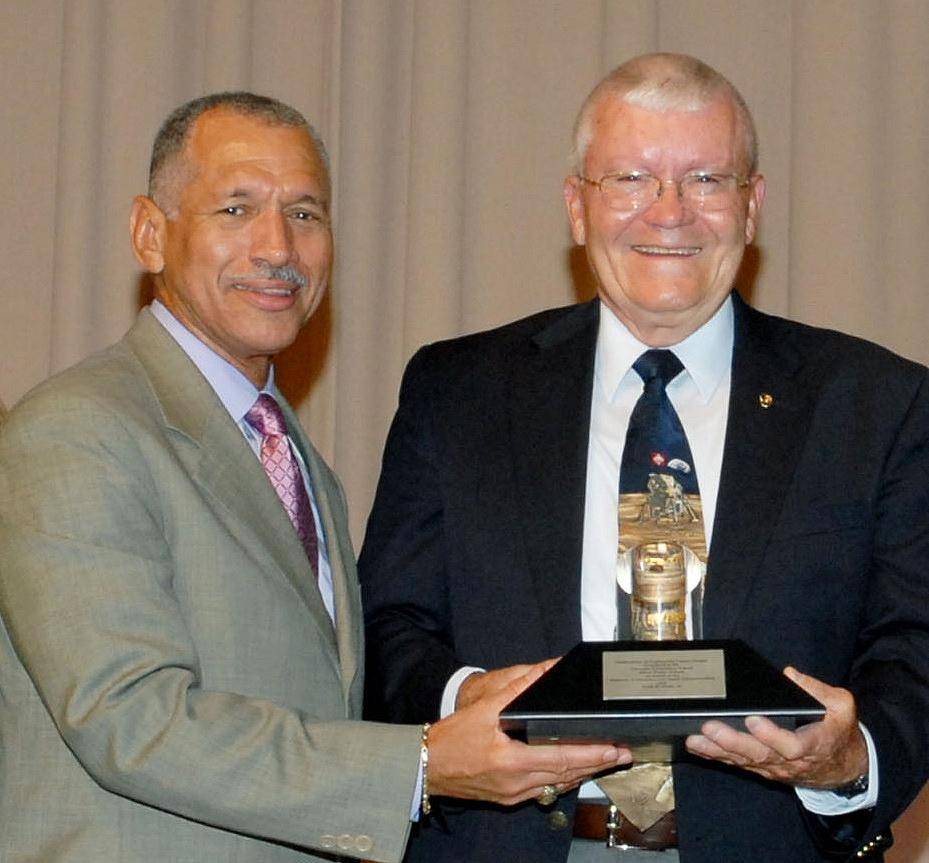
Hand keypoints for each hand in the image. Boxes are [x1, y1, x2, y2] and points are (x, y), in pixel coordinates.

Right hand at [428, 660, 630, 805]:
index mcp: (512, 761)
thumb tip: (544, 670)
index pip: (563, 759)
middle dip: (597, 765)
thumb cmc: (452, 738)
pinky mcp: (509, 798)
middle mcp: (517, 783)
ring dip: (583, 773)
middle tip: (622, 755)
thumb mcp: (484, 708)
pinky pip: (544, 789)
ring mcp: (514, 794)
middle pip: (567, 775)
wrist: (427, 765)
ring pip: (558, 784)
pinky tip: (572, 771)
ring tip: (606, 762)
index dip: (592, 755)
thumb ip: (518, 689)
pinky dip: (562, 778)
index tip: (614, 749)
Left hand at [685, 666, 868, 788]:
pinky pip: (738, 763)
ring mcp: (774, 766)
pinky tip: (697, 747)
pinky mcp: (762, 768)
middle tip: (710, 727)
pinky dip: (716, 756)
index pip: (791, 745)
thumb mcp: (842, 707)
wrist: (843, 766)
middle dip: (732, 741)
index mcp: (813, 744)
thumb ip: (820, 690)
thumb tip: (791, 675)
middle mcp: (790, 760)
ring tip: (694, 738)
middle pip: (759, 754)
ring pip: (744, 761)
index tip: (752, 720)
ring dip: (718, 751)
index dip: (771, 735)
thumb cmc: (838, 731)